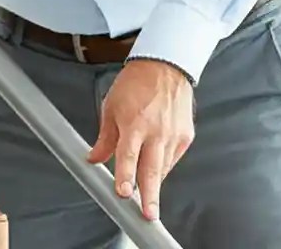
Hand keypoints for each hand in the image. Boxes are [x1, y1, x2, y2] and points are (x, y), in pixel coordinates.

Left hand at [86, 60, 194, 220]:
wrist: (165, 66)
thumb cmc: (135, 84)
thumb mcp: (110, 107)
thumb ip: (104, 138)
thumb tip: (94, 158)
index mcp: (135, 123)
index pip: (129, 156)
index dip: (126, 176)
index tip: (123, 192)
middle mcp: (157, 131)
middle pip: (152, 170)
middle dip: (150, 196)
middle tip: (147, 214)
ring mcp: (174, 135)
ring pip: (163, 168)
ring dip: (154, 184)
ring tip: (148, 199)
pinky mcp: (186, 136)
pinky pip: (172, 159)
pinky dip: (163, 167)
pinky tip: (156, 171)